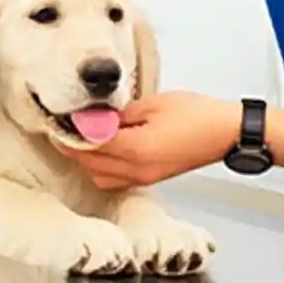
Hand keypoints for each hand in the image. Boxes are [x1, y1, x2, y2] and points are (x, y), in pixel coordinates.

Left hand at [57, 91, 239, 189]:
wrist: (225, 133)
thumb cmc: (197, 115)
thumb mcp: (153, 104)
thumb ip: (121, 113)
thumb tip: (96, 118)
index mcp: (136, 148)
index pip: (90, 145)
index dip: (70, 133)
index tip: (58, 120)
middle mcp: (137, 169)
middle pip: (91, 165)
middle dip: (74, 147)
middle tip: (65, 125)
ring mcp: (144, 177)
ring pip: (100, 176)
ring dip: (87, 159)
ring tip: (83, 136)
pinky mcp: (151, 178)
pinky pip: (115, 179)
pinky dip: (103, 166)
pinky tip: (104, 147)